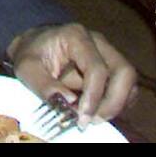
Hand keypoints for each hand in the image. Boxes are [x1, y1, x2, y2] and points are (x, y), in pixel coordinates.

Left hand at [9, 23, 137, 125]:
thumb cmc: (31, 54)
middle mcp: (98, 42)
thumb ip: (44, 85)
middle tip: (92, 120)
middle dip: (113, 102)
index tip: (82, 118)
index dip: (94, 96)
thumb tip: (70, 104)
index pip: (97, 68)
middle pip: (124, 72)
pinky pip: (126, 88)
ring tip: (92, 117)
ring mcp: (108, 53)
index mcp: (77, 36)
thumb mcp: (26, 68)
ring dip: (116, 104)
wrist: (34, 44)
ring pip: (129, 81)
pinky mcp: (112, 67)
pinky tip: (96, 111)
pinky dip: (117, 103)